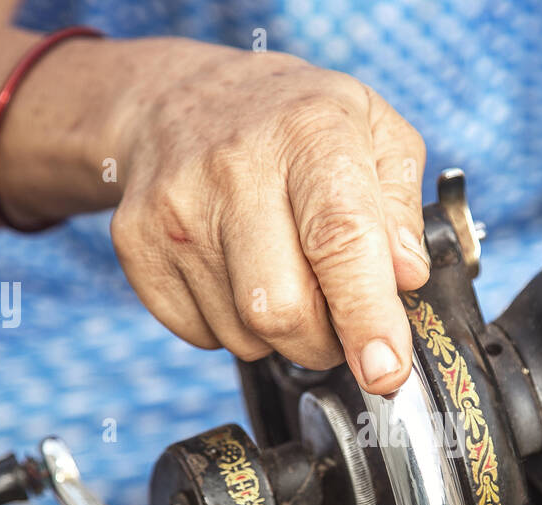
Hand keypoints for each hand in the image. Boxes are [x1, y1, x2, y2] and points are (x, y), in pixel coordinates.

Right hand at [105, 40, 429, 393]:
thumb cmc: (295, 126)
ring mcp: (176, 208)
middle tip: (338, 316)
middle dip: (325, 340)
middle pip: (282, 310)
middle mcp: (235, 167)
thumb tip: (405, 278)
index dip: (366, 315)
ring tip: (281, 272)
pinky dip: (231, 328)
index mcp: (310, 132)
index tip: (385, 370)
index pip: (339, 239)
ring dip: (279, 334)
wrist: (180, 98)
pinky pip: (200, 335)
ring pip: (244, 335)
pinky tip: (237, 274)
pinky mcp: (136, 243)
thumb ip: (403, 210)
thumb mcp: (376, 135)